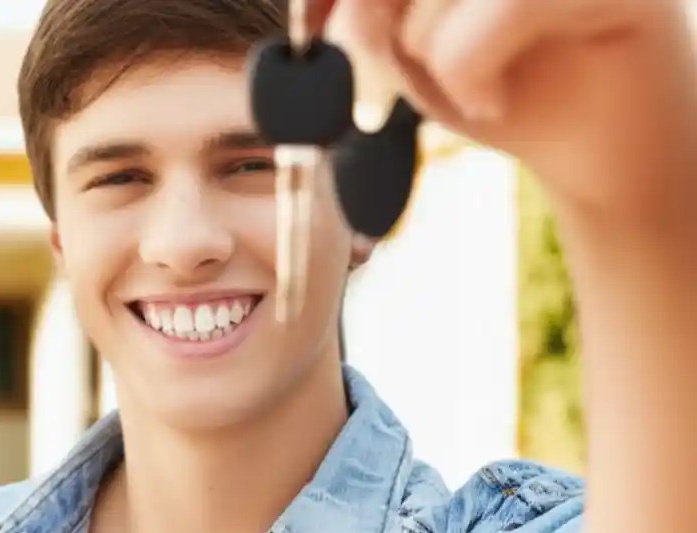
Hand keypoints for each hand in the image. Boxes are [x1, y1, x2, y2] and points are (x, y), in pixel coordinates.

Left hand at [325, 0, 696, 220]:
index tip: (313, 29)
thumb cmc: (499, 77)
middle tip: (370, 78)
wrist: (591, 147)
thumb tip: (318, 14)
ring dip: (427, 48)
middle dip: (369, 14)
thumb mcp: (408, 39)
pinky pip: (507, 3)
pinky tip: (490, 102)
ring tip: (460, 89)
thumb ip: (365, 11)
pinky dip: (470, 67)